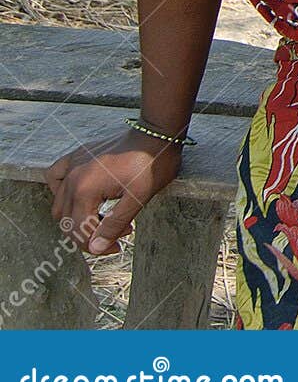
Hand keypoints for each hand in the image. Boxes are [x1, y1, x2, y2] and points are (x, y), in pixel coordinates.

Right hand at [44, 129, 184, 256]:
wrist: (157, 133)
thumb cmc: (152, 164)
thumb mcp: (138, 198)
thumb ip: (114, 224)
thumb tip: (96, 248)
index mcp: (84, 190)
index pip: (79, 231)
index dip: (97, 246)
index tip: (117, 248)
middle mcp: (71, 178)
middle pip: (67, 221)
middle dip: (90, 235)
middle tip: (117, 235)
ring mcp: (72, 165)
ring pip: (59, 204)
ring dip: (77, 218)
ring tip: (105, 219)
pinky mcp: (77, 155)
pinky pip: (55, 176)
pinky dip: (60, 191)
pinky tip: (80, 197)